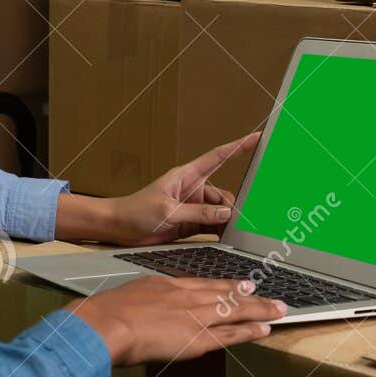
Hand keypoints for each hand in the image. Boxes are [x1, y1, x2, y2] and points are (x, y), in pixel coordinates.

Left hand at [55, 132, 259, 246]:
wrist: (118, 227)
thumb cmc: (136, 211)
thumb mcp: (168, 212)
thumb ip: (198, 213)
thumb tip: (226, 213)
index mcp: (187, 176)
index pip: (218, 157)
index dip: (238, 146)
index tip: (257, 138)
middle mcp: (193, 189)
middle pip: (224, 194)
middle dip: (234, 206)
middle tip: (243, 220)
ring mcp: (192, 206)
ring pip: (220, 211)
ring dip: (226, 221)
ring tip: (234, 233)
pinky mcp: (190, 222)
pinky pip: (211, 224)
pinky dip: (219, 230)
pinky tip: (227, 238)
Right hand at [68, 276, 285, 364]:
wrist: (104, 323)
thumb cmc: (104, 314)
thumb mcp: (122, 299)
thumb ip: (138, 304)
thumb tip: (136, 312)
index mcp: (166, 286)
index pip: (202, 285)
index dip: (224, 286)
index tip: (240, 284)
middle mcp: (185, 297)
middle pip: (224, 294)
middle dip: (248, 295)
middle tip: (268, 293)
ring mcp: (194, 316)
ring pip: (234, 310)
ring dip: (259, 310)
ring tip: (278, 308)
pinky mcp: (197, 338)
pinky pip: (230, 334)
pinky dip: (250, 331)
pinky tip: (265, 329)